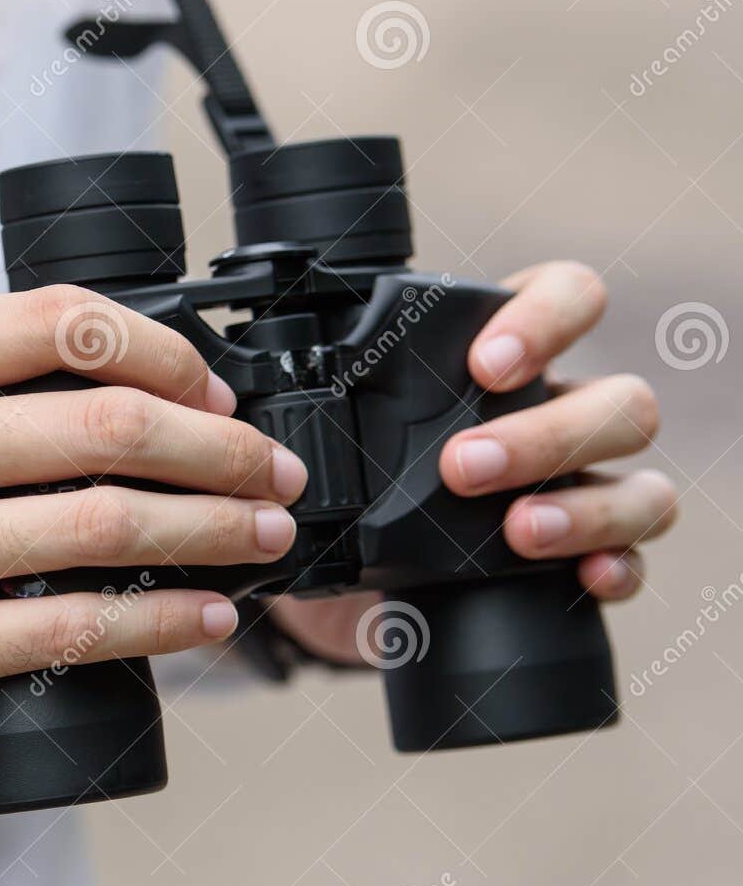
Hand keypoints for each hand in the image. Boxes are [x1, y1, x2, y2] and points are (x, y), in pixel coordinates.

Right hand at [0, 286, 305, 791]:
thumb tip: (101, 400)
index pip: (55, 320)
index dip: (165, 348)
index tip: (211, 388)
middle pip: (105, 420)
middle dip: (220, 447)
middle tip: (269, 469)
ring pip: (105, 522)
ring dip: (213, 529)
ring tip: (263, 537)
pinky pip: (73, 625)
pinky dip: (159, 620)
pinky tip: (203, 619)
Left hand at [270, 260, 675, 663]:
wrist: (346, 587)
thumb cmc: (352, 485)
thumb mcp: (334, 431)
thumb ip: (315, 398)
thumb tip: (246, 384)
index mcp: (508, 357)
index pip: (569, 297)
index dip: (546, 318)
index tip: (485, 363)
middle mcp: (562, 414)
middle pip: (619, 398)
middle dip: (544, 433)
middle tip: (461, 466)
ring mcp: (582, 488)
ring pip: (640, 480)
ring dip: (585, 504)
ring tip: (517, 531)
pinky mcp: (582, 558)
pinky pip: (636, 558)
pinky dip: (618, 566)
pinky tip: (585, 577)